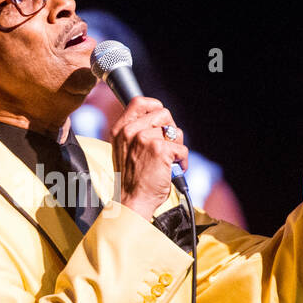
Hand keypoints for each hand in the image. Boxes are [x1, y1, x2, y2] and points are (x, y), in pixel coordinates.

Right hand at [111, 97, 188, 220]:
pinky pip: (182, 148)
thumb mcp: (124, 150)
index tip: (161, 122)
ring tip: (168, 161)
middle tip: (166, 148)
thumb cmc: (132, 179)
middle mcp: (130, 131)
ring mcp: (144, 138)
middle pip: (164, 113)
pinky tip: (172, 170)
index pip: (140, 102)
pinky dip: (182, 161)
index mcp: (120, 129)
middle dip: (171, 131)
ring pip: (175, 131)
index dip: (155, 107)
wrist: (133, 200)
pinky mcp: (159, 149)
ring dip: (177, 147)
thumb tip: (160, 120)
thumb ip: (135, 132)